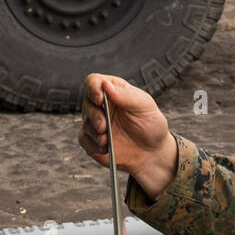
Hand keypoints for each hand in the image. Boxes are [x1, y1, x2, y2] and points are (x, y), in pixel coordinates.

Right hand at [78, 74, 177, 198]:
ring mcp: (96, 123)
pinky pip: (83, 139)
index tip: (99, 99)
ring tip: (107, 140)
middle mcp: (102, 105)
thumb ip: (126, 95)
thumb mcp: (145, 106)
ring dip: (94, 132)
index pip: (94, 81)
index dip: (92, 87)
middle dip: (94, 115)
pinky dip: (92, 145)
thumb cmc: (151, 125)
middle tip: (104, 126)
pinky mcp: (93, 140)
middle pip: (86, 103)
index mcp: (113, 91)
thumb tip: (106, 85)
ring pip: (85, 123)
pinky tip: (105, 148)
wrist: (152, 152)